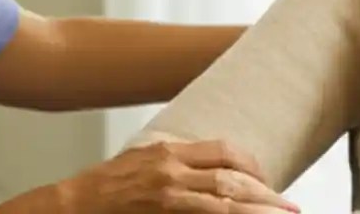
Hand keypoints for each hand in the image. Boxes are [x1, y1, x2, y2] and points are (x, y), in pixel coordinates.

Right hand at [58, 140, 299, 212]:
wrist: (69, 207)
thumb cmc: (101, 191)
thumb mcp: (139, 163)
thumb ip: (172, 163)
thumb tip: (204, 170)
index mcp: (169, 151)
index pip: (224, 151)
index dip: (252, 165)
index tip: (267, 180)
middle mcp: (172, 168)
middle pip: (233, 176)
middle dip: (267, 193)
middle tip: (290, 207)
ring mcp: (169, 193)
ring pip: (228, 198)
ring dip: (260, 210)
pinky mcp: (163, 211)